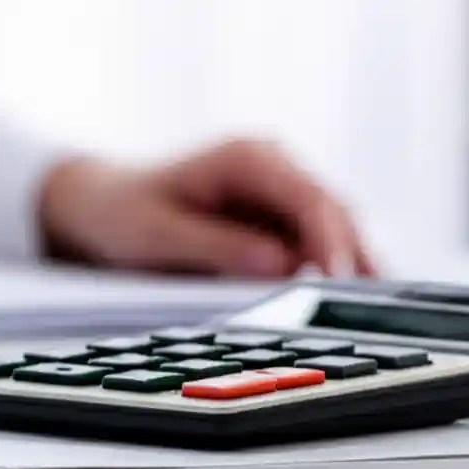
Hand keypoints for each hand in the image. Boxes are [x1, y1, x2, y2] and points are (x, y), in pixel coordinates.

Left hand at [38, 139, 374, 277]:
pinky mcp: (279, 214)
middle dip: (353, 256)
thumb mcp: (159, 236)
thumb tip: (281, 265)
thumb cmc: (123, 212)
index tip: (344, 279)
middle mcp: (272, 164)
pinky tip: (346, 302)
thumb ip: (220, 247)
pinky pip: (316, 242)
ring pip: (334, 227)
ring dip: (350, 264)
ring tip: (368, 311)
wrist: (100, 202)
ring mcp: (279, 188)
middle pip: (332, 210)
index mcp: (246, 157)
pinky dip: (331, 269)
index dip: (332, 240)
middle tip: (367, 308)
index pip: (308, 197)